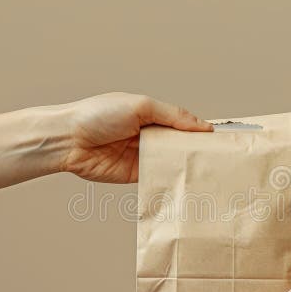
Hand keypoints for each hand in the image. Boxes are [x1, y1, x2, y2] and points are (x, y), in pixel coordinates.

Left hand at [59, 92, 212, 182]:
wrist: (68, 140)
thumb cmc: (98, 115)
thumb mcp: (140, 107)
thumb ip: (172, 115)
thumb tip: (202, 125)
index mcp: (151, 114)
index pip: (183, 123)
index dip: (201, 130)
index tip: (222, 139)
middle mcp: (148, 135)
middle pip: (180, 144)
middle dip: (197, 151)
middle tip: (221, 159)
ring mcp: (142, 156)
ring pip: (171, 162)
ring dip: (185, 166)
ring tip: (210, 173)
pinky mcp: (135, 175)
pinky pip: (157, 178)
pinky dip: (170, 180)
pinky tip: (186, 184)